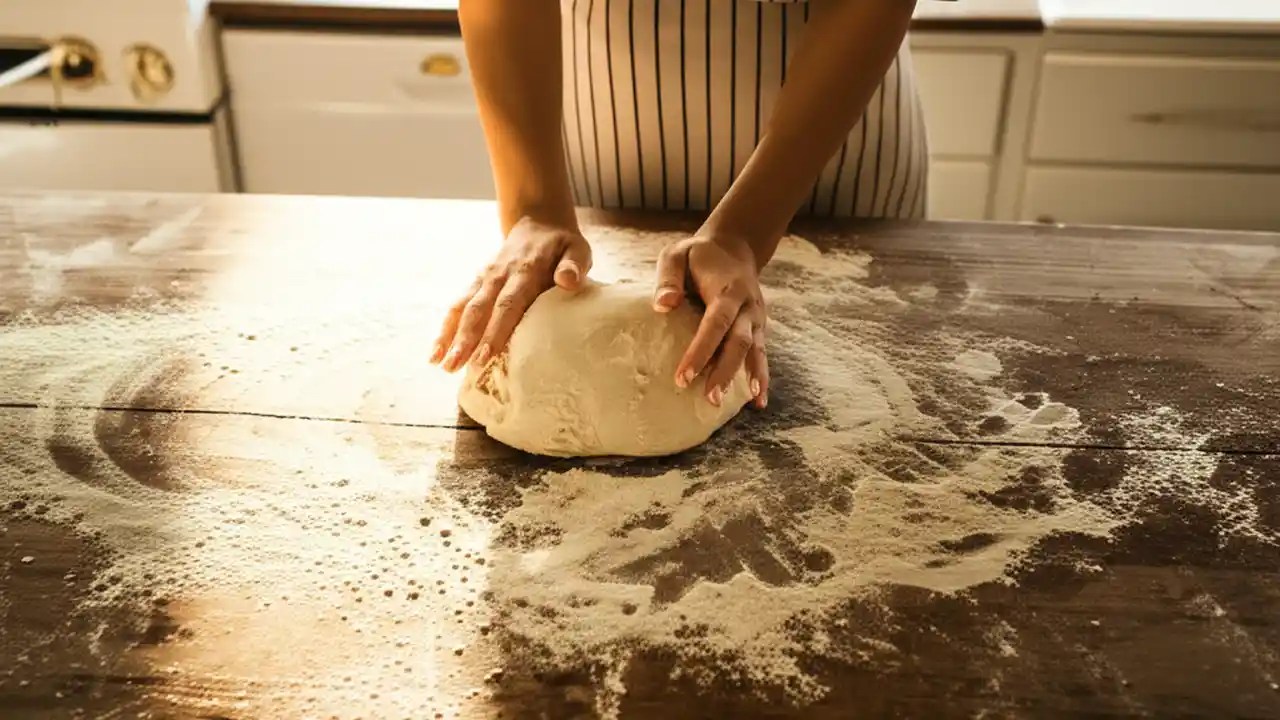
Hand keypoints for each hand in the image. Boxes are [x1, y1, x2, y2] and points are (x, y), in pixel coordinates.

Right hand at [431, 217, 591, 371]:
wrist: (537, 223)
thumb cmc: (561, 246)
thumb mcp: (576, 249)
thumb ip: (573, 265)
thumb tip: (568, 281)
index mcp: (524, 271)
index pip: (508, 304)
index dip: (495, 330)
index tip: (485, 355)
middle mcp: (499, 275)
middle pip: (479, 309)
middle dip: (465, 339)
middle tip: (454, 366)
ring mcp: (484, 279)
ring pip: (463, 308)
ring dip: (449, 335)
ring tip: (438, 363)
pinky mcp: (476, 282)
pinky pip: (458, 305)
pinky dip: (446, 327)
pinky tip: (436, 352)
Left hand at [653, 234, 768, 408]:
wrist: (735, 247)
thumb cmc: (698, 255)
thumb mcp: (677, 254)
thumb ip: (669, 278)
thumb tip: (663, 305)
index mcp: (727, 289)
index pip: (715, 323)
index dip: (701, 350)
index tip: (683, 376)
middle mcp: (747, 306)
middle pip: (738, 342)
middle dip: (724, 372)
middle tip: (709, 399)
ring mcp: (756, 318)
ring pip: (753, 351)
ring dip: (745, 378)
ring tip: (738, 404)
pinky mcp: (758, 327)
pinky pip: (761, 354)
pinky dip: (761, 377)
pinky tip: (758, 402)